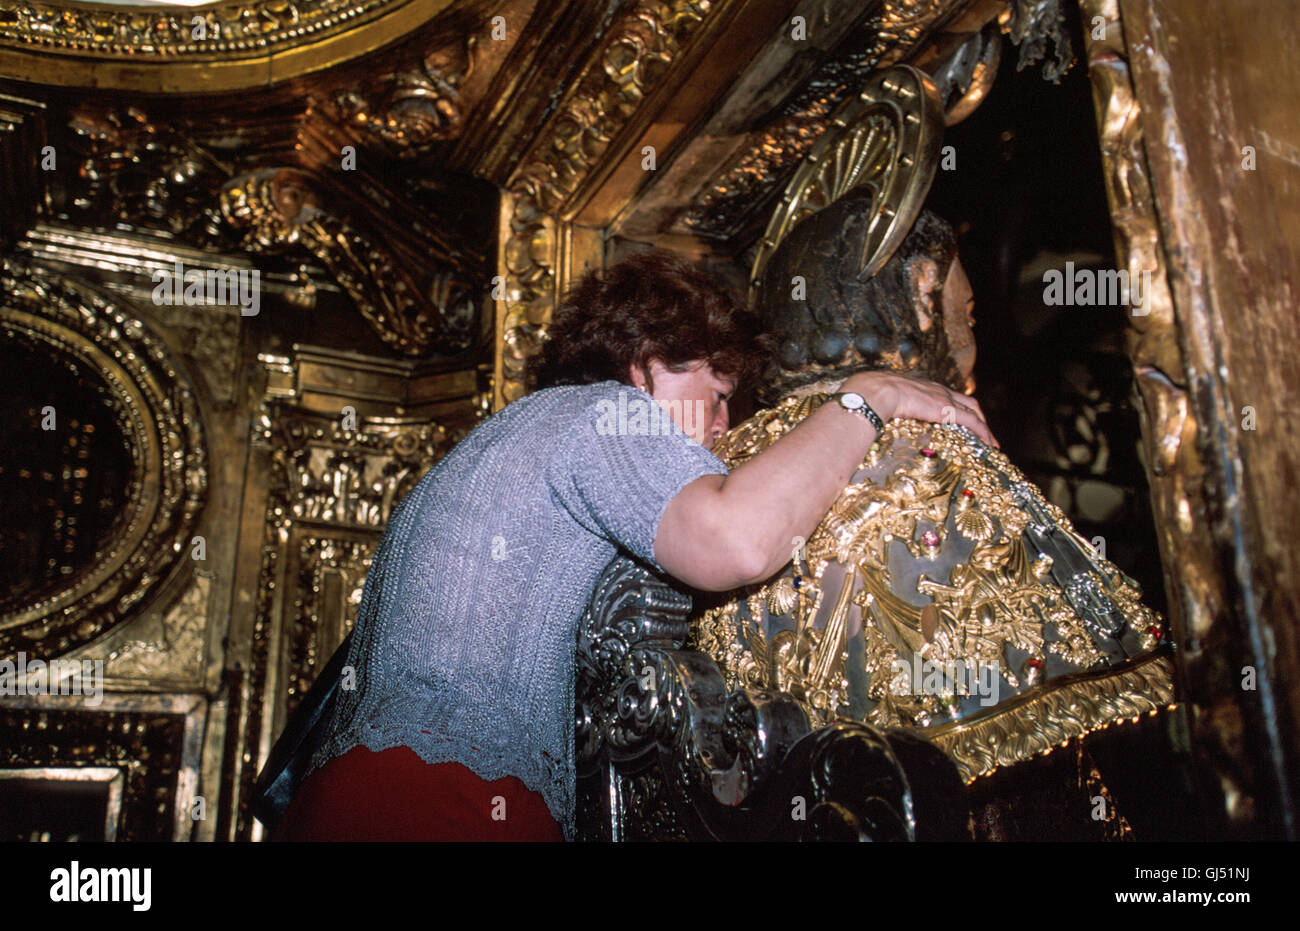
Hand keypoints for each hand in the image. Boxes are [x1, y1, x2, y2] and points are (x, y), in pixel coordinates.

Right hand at [841, 370, 998, 446]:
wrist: (871, 393)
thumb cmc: (865, 399)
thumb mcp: (872, 405)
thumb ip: (874, 414)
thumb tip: (860, 429)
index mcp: (916, 387)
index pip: (940, 395)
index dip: (951, 406)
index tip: (955, 418)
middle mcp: (933, 389)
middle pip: (963, 399)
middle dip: (974, 414)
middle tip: (981, 431)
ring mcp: (942, 398)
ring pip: (972, 409)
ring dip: (983, 425)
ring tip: (990, 440)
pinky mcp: (946, 409)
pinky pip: (972, 421)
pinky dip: (982, 431)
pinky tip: (989, 443)